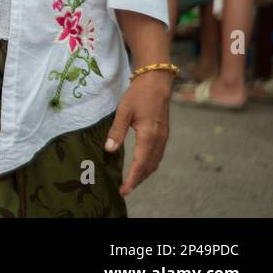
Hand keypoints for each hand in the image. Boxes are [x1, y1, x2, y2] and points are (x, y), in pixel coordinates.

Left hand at [105, 69, 170, 196]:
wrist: (157, 82)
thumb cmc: (138, 94)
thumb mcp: (124, 111)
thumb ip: (117, 131)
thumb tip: (109, 149)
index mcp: (149, 136)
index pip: (140, 164)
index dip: (132, 179)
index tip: (124, 190)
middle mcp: (159, 140)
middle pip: (149, 167)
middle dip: (138, 180)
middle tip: (125, 190)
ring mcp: (163, 138)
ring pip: (155, 163)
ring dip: (144, 174)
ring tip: (132, 182)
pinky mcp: (163, 135)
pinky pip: (157, 155)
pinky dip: (149, 165)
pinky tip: (141, 167)